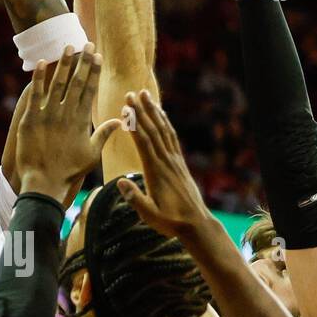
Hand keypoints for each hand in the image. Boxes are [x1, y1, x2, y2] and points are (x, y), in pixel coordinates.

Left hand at [16, 43, 121, 203]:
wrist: (44, 183)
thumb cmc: (69, 171)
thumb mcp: (92, 154)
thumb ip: (104, 134)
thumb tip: (120, 120)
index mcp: (82, 121)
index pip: (90, 90)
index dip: (94, 71)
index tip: (98, 56)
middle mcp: (67, 114)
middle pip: (77, 82)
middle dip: (83, 62)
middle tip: (87, 44)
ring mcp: (48, 116)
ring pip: (58, 84)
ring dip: (64, 64)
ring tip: (68, 47)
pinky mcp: (31, 120)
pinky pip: (35, 94)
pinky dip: (38, 78)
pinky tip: (42, 62)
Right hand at [116, 90, 211, 237]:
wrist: (196, 223)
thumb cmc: (170, 221)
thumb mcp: (150, 215)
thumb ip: (135, 199)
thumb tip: (120, 183)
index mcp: (156, 172)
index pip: (144, 142)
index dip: (135, 123)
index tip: (126, 107)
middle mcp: (166, 162)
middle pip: (153, 131)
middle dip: (141, 111)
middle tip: (131, 93)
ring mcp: (175, 161)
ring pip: (163, 130)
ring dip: (154, 111)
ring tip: (146, 95)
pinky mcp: (180, 163)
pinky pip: (172, 138)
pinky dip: (165, 123)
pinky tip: (161, 115)